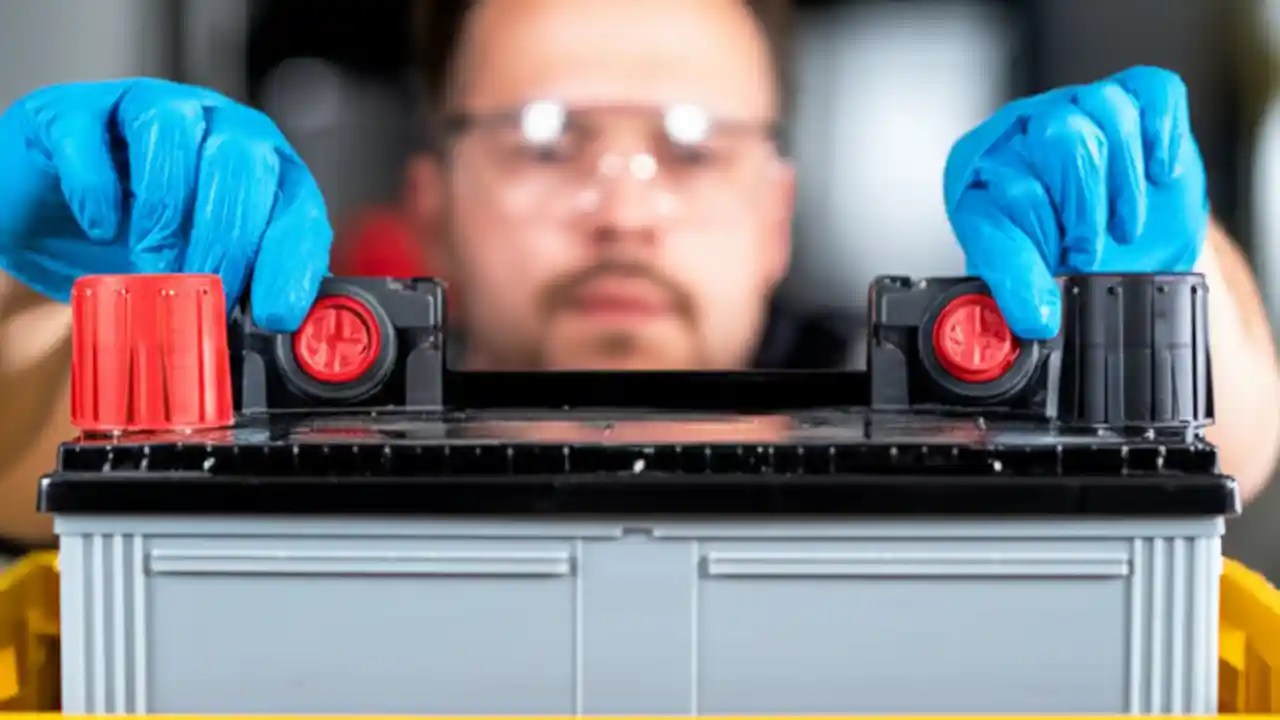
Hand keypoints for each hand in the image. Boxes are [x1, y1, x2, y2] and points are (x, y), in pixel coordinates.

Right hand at [0, 77, 331, 331]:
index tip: (274, 314)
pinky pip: (89, 133)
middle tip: (203, 285)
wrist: (50, 227)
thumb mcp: (202, 275)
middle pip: (242, 159)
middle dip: (226, 235)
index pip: (297, 202)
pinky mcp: (73, 112)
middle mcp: (214, 125)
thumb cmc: (141, 246)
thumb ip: (244, 292)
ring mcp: (145, 107)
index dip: (290, 259)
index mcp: (262, 168)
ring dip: (167, 206)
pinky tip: (101, 227)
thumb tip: (275, 335)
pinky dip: (96, 187)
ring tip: (153, 261)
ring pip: (174, 127)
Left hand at [943, 65, 1209, 339]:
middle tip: (1090, 249)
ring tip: (1124, 226)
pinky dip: (1163, 133)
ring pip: (1107, 112)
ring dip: (1125, 180)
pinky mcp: (1134, 100)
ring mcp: (1079, 105)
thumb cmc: (1055, 252)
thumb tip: (1035, 317)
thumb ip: (1019, 290)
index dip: (1041, 233)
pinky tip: (1159, 173)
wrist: (1109, 244)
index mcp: (979, 167)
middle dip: (1085, 205)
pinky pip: (1155, 94)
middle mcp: (1024, 128)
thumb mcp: (1025, 276)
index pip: (1009, 183)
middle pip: (1061, 138)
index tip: (1061, 265)